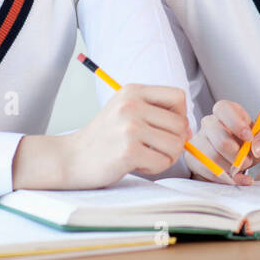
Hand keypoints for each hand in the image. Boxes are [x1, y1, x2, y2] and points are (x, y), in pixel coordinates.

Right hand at [61, 84, 189, 188]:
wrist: (71, 158)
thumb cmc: (104, 138)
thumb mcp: (126, 111)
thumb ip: (156, 113)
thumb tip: (189, 129)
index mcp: (133, 91)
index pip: (178, 97)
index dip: (180, 115)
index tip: (168, 129)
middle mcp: (132, 105)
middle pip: (180, 124)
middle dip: (175, 141)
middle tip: (155, 149)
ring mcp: (130, 128)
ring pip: (175, 144)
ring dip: (165, 156)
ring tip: (145, 156)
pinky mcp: (128, 151)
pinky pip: (162, 162)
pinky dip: (154, 168)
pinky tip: (137, 165)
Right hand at [185, 100, 259, 185]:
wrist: (235, 163)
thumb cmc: (247, 145)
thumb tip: (257, 148)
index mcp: (226, 112)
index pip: (224, 108)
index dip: (236, 124)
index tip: (249, 138)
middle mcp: (210, 123)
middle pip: (219, 138)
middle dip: (237, 155)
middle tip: (246, 161)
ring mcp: (199, 139)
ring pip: (212, 157)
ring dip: (231, 168)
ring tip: (240, 168)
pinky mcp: (193, 157)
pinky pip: (207, 170)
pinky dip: (224, 178)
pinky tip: (235, 178)